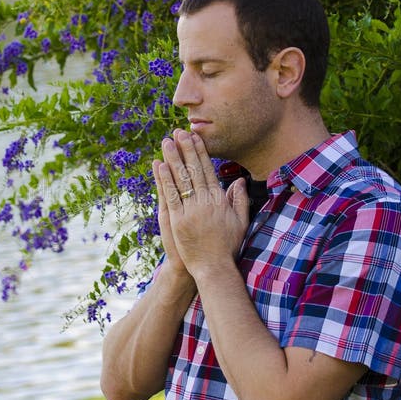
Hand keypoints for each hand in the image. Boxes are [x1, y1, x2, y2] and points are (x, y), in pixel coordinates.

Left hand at [154, 129, 248, 277]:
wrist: (213, 268)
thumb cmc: (228, 246)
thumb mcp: (240, 222)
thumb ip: (240, 200)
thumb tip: (240, 180)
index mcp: (219, 200)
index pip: (208, 170)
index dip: (201, 152)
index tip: (195, 137)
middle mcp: (205, 202)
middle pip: (193, 170)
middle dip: (186, 149)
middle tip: (179, 132)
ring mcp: (190, 211)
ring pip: (180, 179)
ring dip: (173, 158)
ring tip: (167, 142)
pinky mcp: (177, 220)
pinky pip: (170, 195)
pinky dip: (165, 179)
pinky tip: (160, 165)